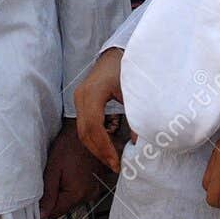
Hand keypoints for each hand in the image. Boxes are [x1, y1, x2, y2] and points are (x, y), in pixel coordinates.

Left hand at [41, 119, 112, 218]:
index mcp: (77, 193)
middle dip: (55, 196)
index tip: (41, 193)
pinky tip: (70, 173)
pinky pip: (79, 193)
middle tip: (52, 177)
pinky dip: (72, 187)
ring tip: (62, 173)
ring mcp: (94, 190)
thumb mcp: (53, 170)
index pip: (56, 212)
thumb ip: (47, 194)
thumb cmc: (68, 147)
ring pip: (71, 200)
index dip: (45, 205)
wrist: (85, 132)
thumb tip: (41, 214)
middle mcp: (88, 195)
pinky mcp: (96, 185)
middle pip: (64, 206)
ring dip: (64, 191)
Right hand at [74, 48, 128, 171]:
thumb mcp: (134, 91)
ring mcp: (79, 98)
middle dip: (100, 151)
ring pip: (82, 131)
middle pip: (85, 132)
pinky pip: (85, 125)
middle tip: (115, 166)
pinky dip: (95, 138)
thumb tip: (140, 143)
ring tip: (113, 159)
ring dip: (96, 147)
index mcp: (93, 93)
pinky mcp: (81, 101)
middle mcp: (81, 96)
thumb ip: (137, 116)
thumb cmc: (127, 68)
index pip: (94, 127)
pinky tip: (109, 145)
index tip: (116, 161)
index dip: (104, 147)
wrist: (117, 52)